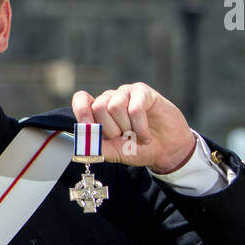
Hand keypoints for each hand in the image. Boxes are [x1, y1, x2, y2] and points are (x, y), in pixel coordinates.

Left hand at [71, 82, 195, 173]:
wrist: (165, 151)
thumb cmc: (137, 149)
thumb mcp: (113, 152)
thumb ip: (95, 147)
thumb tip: (78, 146)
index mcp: (98, 111)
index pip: (81, 99)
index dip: (82, 112)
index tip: (90, 128)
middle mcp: (110, 98)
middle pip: (98, 107)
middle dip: (111, 130)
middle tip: (124, 137)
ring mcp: (126, 93)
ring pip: (115, 106)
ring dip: (127, 128)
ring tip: (135, 135)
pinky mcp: (143, 92)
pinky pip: (135, 108)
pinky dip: (140, 128)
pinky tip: (146, 135)